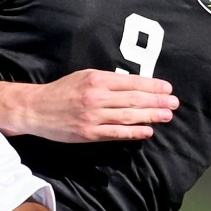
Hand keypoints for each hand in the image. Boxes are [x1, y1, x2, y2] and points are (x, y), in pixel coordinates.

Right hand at [7, 70, 178, 142]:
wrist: (36, 108)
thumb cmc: (62, 91)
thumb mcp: (84, 77)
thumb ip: (107, 81)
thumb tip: (134, 85)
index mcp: (97, 79)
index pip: (131, 82)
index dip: (152, 86)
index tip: (167, 88)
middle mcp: (97, 96)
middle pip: (134, 99)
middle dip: (157, 101)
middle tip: (174, 103)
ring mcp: (93, 116)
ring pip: (128, 116)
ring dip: (150, 116)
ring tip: (167, 116)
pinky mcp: (89, 133)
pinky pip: (116, 133)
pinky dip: (134, 132)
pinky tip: (148, 131)